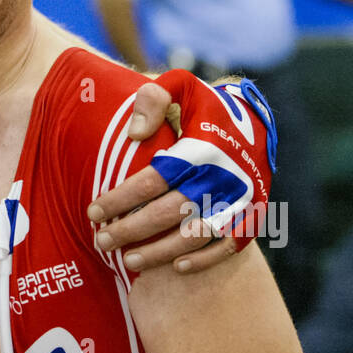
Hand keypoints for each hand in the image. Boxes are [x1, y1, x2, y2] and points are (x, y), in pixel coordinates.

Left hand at [88, 71, 275, 273]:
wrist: (259, 118)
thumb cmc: (206, 104)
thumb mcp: (181, 86)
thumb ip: (152, 99)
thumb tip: (134, 134)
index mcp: (201, 147)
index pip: (152, 180)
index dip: (120, 199)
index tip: (93, 212)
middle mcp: (221, 177)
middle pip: (167, 212)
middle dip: (130, 230)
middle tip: (101, 241)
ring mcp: (240, 200)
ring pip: (194, 235)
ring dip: (159, 252)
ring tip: (128, 261)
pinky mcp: (253, 215)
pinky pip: (229, 246)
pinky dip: (203, 259)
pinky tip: (175, 267)